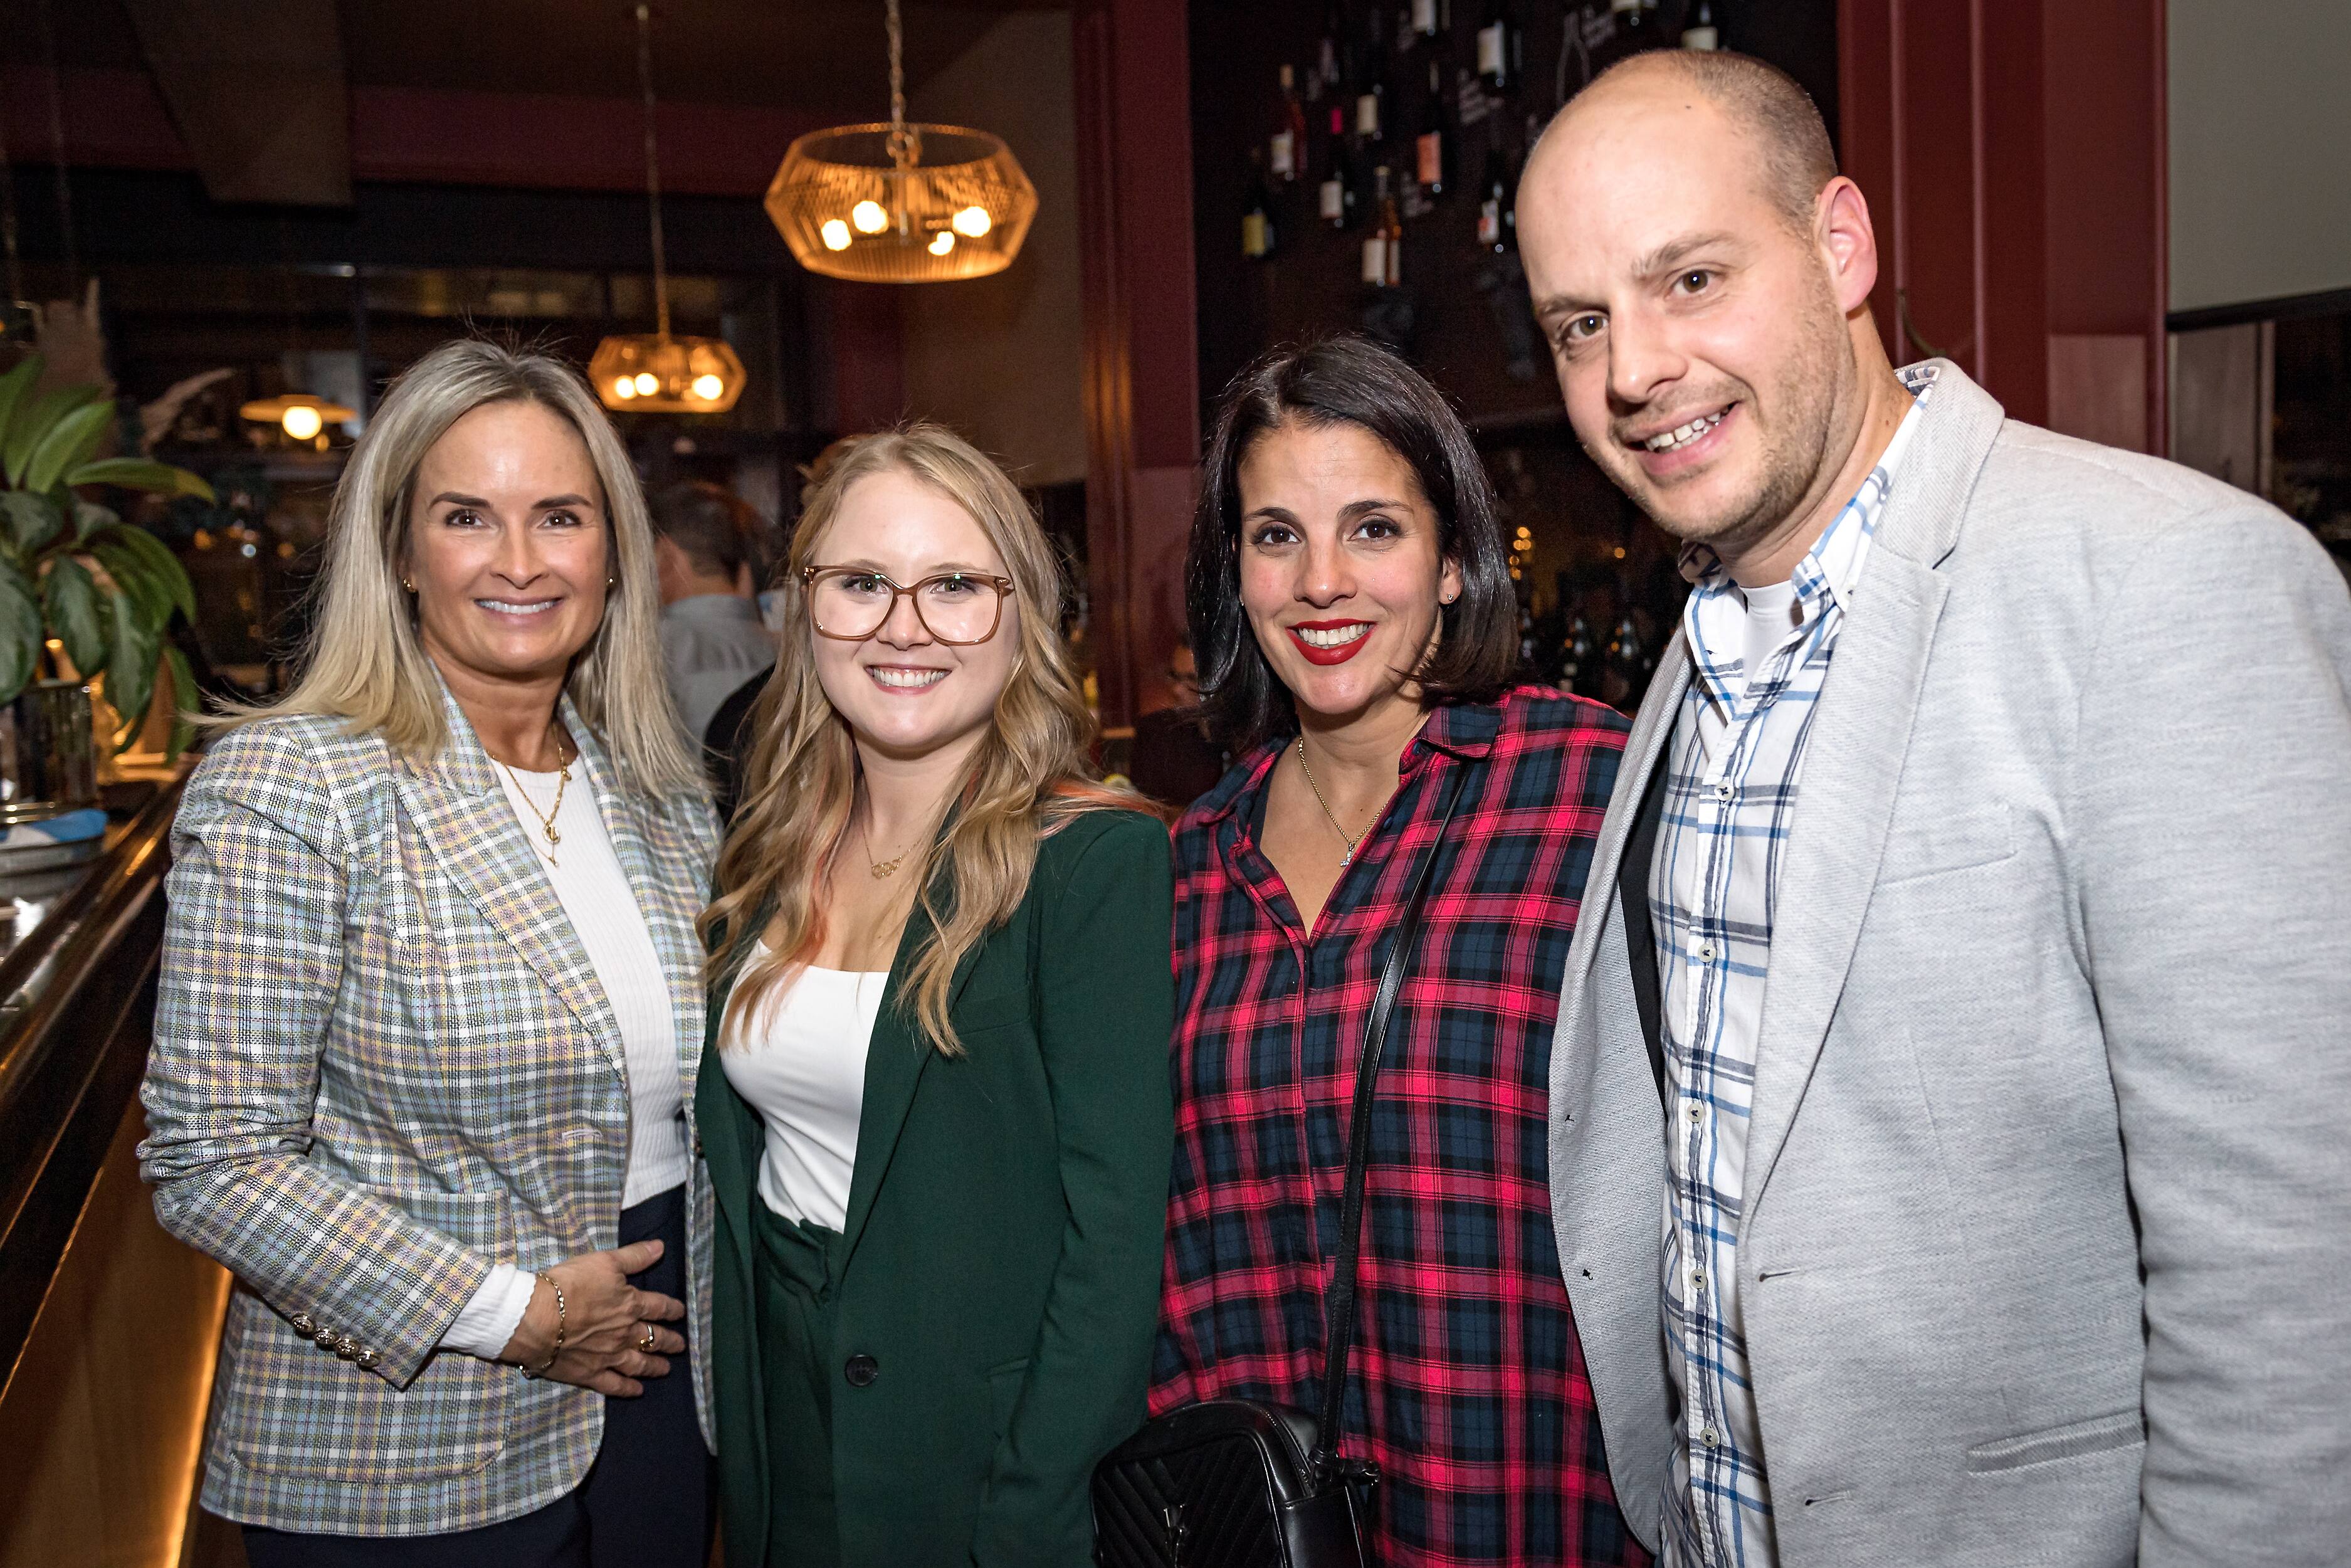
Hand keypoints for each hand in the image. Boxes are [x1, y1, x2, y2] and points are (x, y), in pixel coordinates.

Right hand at [499, 1239, 686, 1395]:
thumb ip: (635, 1256)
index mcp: (631, 1305)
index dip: (673, 1309)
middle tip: (681, 1346)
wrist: (536, 1319)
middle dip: (670, 1341)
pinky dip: (628, 1389)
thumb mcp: (604, 1261)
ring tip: (666, 1369)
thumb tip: (661, 1247)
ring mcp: (610, 1357)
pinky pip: (615, 1385)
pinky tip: (638, 1391)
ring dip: (655, 1366)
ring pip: (640, 1364)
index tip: (681, 1313)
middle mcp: (625, 1333)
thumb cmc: (569, 1285)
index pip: (659, 1307)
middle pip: (654, 1338)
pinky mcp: (591, 1374)